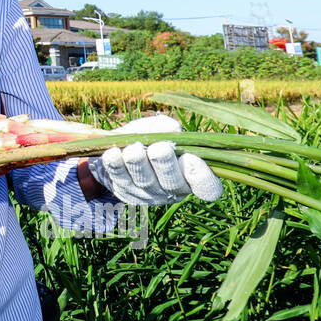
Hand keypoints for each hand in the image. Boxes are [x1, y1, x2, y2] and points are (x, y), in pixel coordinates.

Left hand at [85, 114, 222, 202]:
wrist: (117, 149)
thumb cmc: (148, 137)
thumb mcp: (158, 127)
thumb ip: (167, 127)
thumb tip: (171, 130)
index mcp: (192, 176)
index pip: (208, 187)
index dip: (202, 176)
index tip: (192, 158)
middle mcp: (173, 190)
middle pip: (173, 184)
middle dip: (166, 166)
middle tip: (160, 149)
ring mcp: (148, 194)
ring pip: (145, 182)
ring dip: (138, 165)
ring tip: (133, 149)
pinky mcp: (125, 193)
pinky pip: (120, 180)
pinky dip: (116, 166)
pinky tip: (112, 153)